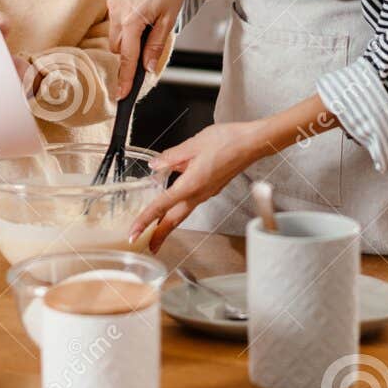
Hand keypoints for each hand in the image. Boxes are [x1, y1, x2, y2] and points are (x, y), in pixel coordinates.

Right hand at [108, 0, 192, 98]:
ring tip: (147, 31)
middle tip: (146, 55)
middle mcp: (117, 13)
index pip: (126, 58)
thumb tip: (148, 67)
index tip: (121, 96)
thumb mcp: (168, 19)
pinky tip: (140, 20)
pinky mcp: (113, 0)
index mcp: (131, 20)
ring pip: (114, 37)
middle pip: (117, 49)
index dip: (124, 78)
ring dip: (127, 42)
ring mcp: (113, 6)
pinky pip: (115, 24)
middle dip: (128, 56)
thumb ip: (156, 45)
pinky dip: (125, 29)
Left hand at [128, 122, 260, 252]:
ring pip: (183, 212)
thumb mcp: (194, 144)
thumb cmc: (229, 141)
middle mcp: (199, 193)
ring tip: (157, 231)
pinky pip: (191, 202)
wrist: (253, 143)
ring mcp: (207, 192)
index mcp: (191, 184)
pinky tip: (174, 202)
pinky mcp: (212, 188)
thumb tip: (155, 164)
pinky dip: (179, 209)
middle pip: (175, 219)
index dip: (145, 221)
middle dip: (159, 235)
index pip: (162, 206)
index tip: (134, 233)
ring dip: (169, 223)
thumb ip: (172, 156)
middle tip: (148, 246)